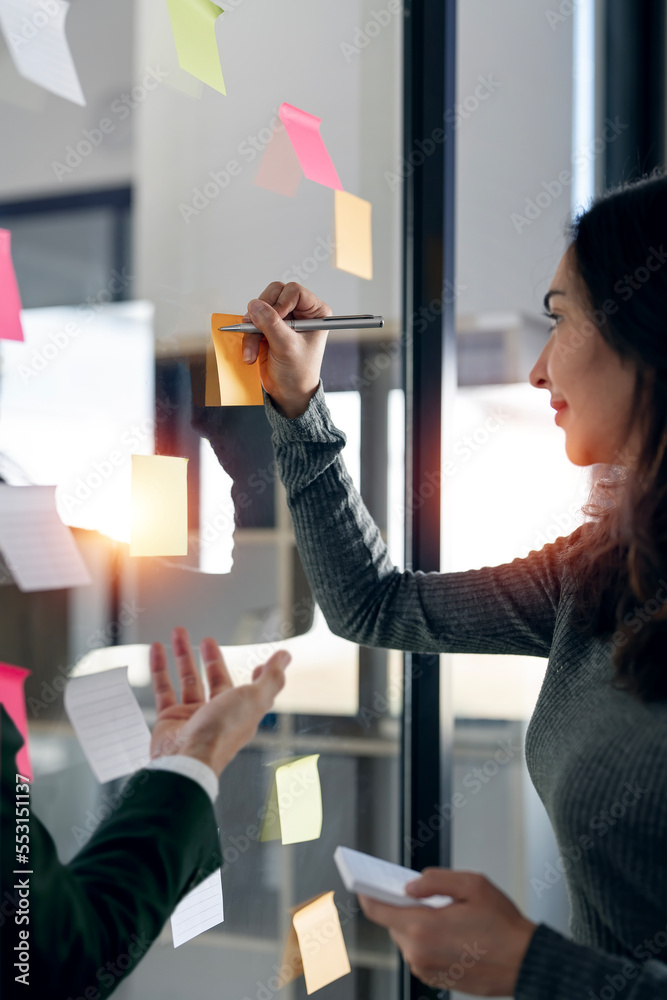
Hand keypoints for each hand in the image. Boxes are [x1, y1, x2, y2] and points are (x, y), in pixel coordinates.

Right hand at [149, 627, 289, 776]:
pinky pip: (162, 688)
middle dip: (212, 659)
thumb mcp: (256, 698)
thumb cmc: (223, 732)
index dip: (254, 676)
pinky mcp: (169, 719)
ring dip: (182, 656)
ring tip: (179, 634)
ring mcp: (192, 718)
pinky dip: (159, 668)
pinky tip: (157, 650)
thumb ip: (271, 677)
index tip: (257, 664)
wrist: (188, 758)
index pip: (250, 690)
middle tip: (207, 641)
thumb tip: (285, 657)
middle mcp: (217, 715)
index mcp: (241, 712)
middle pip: (215, 680)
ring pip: (187, 680)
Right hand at [242, 281, 331, 417]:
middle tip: (257, 329)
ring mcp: (282, 320)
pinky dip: (248, 336)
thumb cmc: (298, 374)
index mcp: (315, 313)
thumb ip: (272, 324)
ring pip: (259, 308)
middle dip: (262, 313)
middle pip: (274, 294)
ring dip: (252, 328)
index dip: (281, 302)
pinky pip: (252, 321)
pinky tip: (250, 353)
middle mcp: (299, 313)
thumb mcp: (287, 347)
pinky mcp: (268, 328)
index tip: (275, 319)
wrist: (288, 393)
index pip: (294, 291)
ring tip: (252, 350)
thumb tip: (256, 305)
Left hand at [359, 869, 535, 995]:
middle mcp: (418, 952)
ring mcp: (425, 969)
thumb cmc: (502, 924)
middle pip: (392, 922)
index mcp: (423, 927)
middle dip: (401, 906)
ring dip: (416, 923)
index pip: (377, 910)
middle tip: (418, 892)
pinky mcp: (435, 979)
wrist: (524, 962)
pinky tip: (448, 931)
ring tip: (442, 912)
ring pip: (406, 938)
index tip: (359, 882)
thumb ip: (435, 880)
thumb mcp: (472, 884)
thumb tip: (410, 885)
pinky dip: (426, 939)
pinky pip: (419, 953)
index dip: (366, 893)